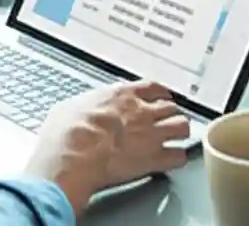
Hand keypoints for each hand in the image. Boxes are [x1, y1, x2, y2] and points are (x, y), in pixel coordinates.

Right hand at [27, 81, 189, 215]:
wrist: (72, 156)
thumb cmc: (66, 134)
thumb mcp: (70, 107)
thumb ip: (85, 106)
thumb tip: (77, 110)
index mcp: (122, 96)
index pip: (152, 88)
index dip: (160, 94)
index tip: (161, 98)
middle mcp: (141, 111)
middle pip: (171, 107)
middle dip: (170, 114)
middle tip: (168, 120)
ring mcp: (150, 135)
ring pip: (182, 127)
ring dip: (179, 132)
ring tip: (176, 138)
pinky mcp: (153, 159)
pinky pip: (178, 156)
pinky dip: (177, 158)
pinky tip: (173, 160)